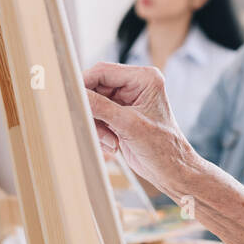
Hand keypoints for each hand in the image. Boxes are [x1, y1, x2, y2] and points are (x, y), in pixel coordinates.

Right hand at [84, 63, 191, 192]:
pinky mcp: (122, 114)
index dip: (84, 84)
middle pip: (96, 88)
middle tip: (94, 130)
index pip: (103, 71)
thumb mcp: (128, 125)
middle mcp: (136, 85)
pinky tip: (113, 144)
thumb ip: (100, 107)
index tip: (72, 100)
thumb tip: (76, 94)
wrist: (171, 171)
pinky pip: (98, 116)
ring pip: (94, 104)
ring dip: (97, 125)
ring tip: (111, 142)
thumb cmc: (162, 148)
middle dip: (93, 111)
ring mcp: (128, 99)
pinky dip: (99, 131)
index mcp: (145, 78)